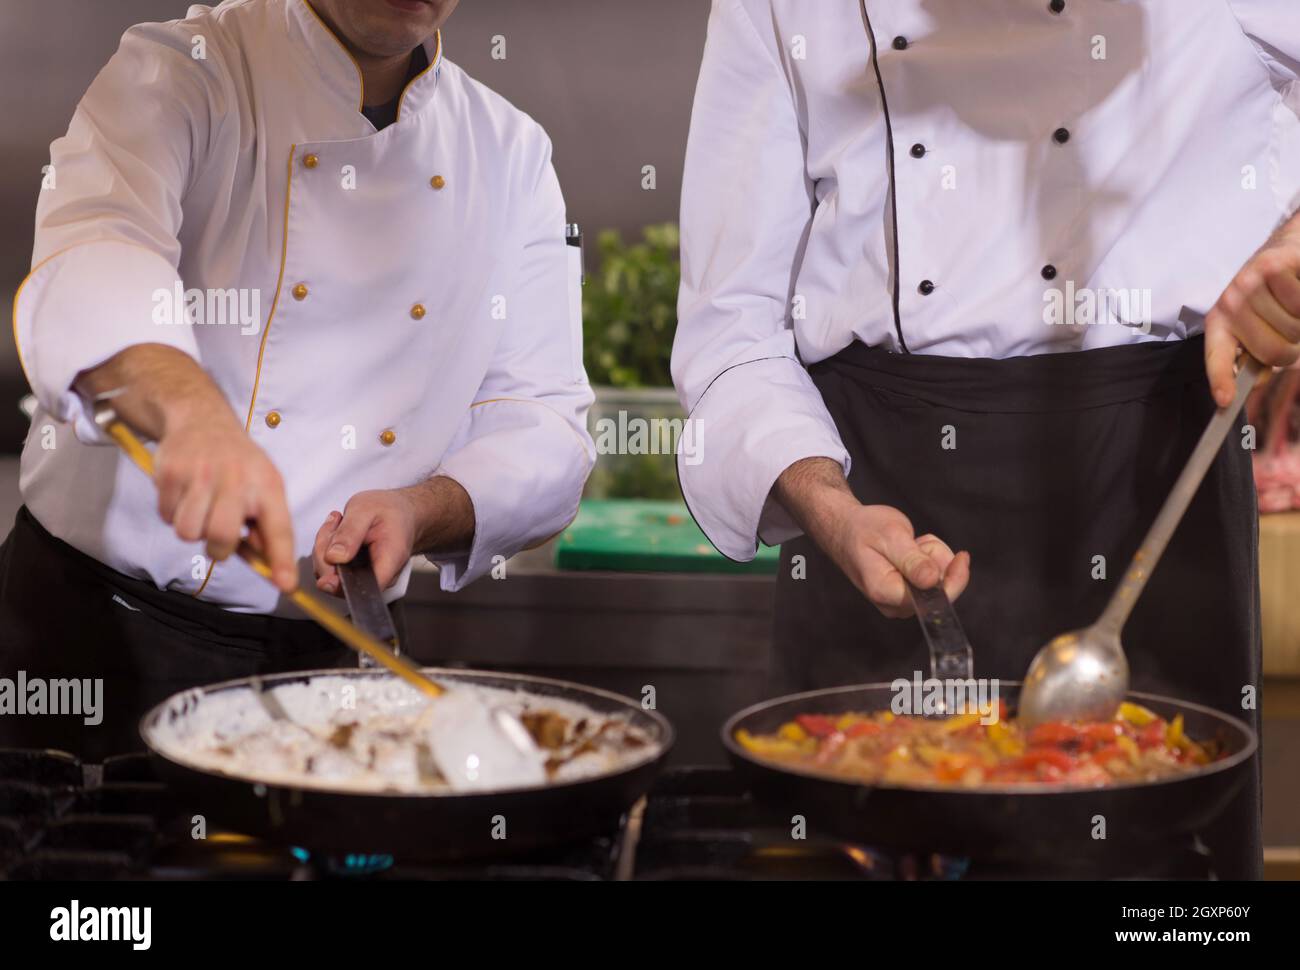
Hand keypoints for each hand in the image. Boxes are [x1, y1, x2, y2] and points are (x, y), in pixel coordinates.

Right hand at [75, 344, 298, 590]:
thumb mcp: (263, 485)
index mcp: (267, 484)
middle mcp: (237, 478)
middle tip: (218, 534)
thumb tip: (266, 564)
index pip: (278, 528)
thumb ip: (265, 525)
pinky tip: (185, 493)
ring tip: (201, 508)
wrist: (201, 419)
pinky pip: (167, 516)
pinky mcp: (171, 473)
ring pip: (189, 532)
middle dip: (218, 547)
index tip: (286, 585)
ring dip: (193, 529)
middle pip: (222, 537)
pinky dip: (174, 513)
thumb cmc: (238, 462)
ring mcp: (201, 474)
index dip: (281, 560)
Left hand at [312, 489, 418, 595]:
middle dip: (325, 552)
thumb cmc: (389, 510)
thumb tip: (333, 557)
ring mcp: (365, 577)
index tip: (330, 558)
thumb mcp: (366, 510)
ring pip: (329, 574)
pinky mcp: (353, 574)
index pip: (363, 587)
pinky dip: (325, 549)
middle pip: (339, 582)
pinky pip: (329, 569)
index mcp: (390, 561)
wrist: (400, 512)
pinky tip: (336, 531)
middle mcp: (378, 576)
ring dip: (324, 547)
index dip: (339, 582)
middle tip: (335, 523)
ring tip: (338, 522)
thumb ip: (349, 533)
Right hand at [818, 504, 970, 618]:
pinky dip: (927, 559)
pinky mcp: (906, 595)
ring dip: (931, 556)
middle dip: (937, 560)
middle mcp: (894, 604)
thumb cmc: (863, 529)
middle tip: (917, 542)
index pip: (934, 599)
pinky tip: (910, 548)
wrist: (846, 528)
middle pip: (940, 590)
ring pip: (937, 582)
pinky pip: (932, 579)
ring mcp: (901, 602)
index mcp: (887, 592)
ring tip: (910, 543)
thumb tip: (933, 581)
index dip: (953, 579)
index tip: (962, 556)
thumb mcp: (890, 536)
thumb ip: (911, 560)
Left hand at [1205, 228, 1299, 405]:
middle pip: (1272, 352)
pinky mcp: (1272, 267)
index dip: (1221, 380)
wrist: (1291, 247)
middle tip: (1293, 330)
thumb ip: (1256, 355)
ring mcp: (1248, 284)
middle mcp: (1229, 303)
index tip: (1225, 401)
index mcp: (1221, 322)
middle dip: (1293, 348)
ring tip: (1295, 304)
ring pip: (1293, 328)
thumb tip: (1255, 381)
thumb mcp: (1260, 325)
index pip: (1216, 356)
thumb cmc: (1276, 294)